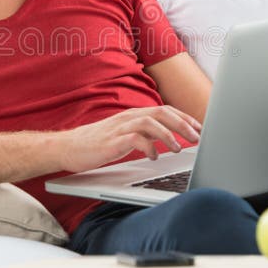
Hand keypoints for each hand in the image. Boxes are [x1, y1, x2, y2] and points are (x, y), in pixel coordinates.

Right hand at [57, 105, 202, 172]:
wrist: (67, 147)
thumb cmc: (97, 144)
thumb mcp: (126, 136)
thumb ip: (145, 134)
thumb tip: (169, 137)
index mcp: (133, 115)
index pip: (165, 110)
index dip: (185, 118)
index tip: (200, 128)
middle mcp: (129, 117)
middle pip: (162, 112)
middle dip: (183, 124)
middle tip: (198, 137)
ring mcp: (120, 128)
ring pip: (151, 122)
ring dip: (169, 134)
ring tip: (179, 148)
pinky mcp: (112, 141)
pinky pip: (135, 139)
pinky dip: (149, 146)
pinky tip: (154, 156)